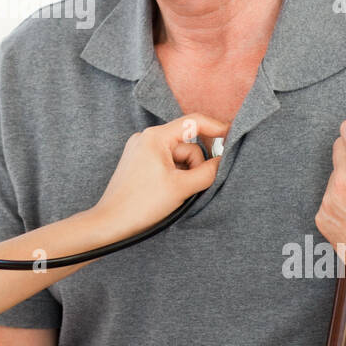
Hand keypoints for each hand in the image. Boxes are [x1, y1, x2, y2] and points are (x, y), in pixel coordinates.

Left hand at [92, 113, 227, 243]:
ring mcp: (141, 150)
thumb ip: (208, 172)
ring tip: (177, 194)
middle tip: (194, 186)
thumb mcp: (181, 188)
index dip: (217, 127)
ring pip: (178, 157)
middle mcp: (146, 138)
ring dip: (186, 173)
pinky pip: (167, 163)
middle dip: (196, 164)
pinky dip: (175, 175)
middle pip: (187, 144)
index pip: (194, 122)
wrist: (110, 223)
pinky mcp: (139, 163)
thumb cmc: (141, 204)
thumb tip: (224, 161)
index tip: (234, 135)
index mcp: (155, 137)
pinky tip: (169, 192)